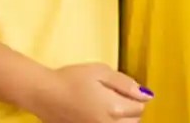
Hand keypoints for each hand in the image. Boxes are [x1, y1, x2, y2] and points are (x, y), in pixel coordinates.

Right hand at [25, 63, 151, 122]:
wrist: (44, 93)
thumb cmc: (72, 79)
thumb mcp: (102, 72)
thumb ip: (125, 84)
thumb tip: (146, 95)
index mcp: (114, 108)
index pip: (140, 108)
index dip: (136, 97)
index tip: (126, 90)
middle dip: (131, 111)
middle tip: (118, 98)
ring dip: (121, 120)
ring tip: (108, 107)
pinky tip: (98, 115)